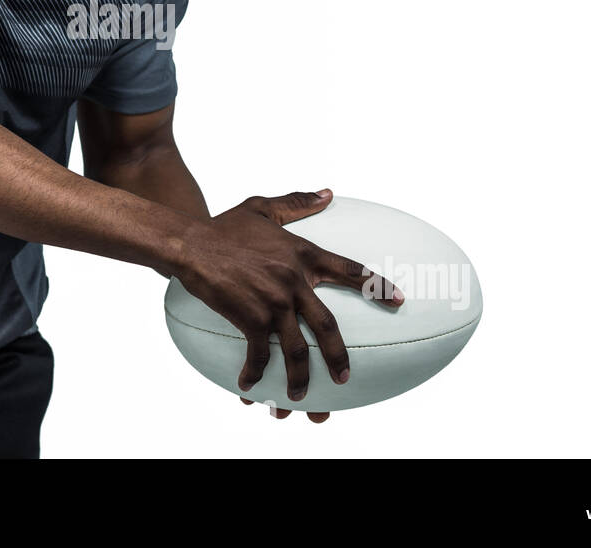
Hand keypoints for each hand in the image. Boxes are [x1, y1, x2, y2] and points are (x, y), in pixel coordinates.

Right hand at [175, 188, 403, 414]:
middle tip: (345, 378)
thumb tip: (327, 193)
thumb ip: (296, 202)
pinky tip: (249, 386)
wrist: (191, 244)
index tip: (399, 301)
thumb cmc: (223, 227)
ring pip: (297, 350)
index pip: (350, 271)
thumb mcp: (262, 208)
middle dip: (339, 356)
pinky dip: (256, 374)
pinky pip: (259, 355)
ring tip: (301, 397)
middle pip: (327, 326)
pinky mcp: (250, 318)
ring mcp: (273, 302)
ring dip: (300, 377)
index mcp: (302, 254)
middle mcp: (294, 281)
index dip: (377, 286)